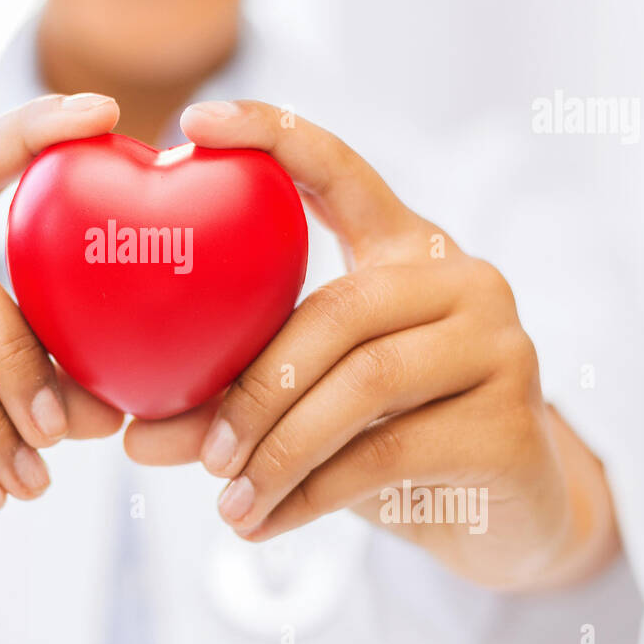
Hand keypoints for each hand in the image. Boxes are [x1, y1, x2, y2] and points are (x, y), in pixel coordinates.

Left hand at [124, 100, 619, 590]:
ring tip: (227, 503)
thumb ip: (231, 407)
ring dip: (278, 450)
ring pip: (363, 384)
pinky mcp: (511, 423)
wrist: (506, 517)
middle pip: (338, 308)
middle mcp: (463, 279)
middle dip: (255, 387)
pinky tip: (265, 523)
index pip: (340, 169)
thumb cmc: (392, 441)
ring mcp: (501, 344)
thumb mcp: (311, 410)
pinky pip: (386, 453)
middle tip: (202, 452)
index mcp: (407, 250)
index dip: (272, 134)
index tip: (194, 119)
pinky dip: (311, 495)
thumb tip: (132, 439)